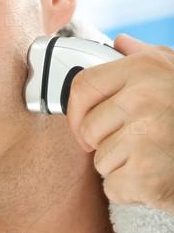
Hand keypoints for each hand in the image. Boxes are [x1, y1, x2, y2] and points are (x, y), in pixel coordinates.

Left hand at [65, 34, 173, 211]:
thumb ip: (145, 58)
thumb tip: (120, 43)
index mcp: (145, 69)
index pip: (82, 86)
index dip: (78, 110)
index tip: (87, 124)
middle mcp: (142, 98)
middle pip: (88, 129)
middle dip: (106, 142)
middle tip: (138, 142)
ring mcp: (144, 136)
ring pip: (100, 160)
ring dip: (120, 166)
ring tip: (152, 157)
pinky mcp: (145, 174)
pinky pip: (113, 186)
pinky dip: (130, 190)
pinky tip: (154, 177)